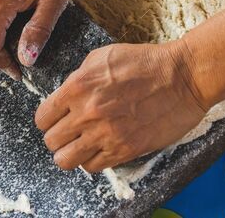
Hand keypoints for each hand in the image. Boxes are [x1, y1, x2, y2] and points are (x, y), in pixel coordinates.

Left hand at [35, 41, 207, 171]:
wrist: (182, 77)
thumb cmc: (144, 62)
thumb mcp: (101, 57)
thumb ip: (77, 78)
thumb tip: (66, 96)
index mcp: (77, 88)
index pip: (42, 117)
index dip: (47, 119)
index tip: (55, 119)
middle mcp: (86, 114)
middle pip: (51, 141)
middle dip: (57, 137)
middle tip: (69, 132)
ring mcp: (105, 135)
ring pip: (66, 160)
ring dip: (70, 153)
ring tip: (80, 145)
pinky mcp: (124, 150)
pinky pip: (92, 167)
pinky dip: (91, 161)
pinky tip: (99, 148)